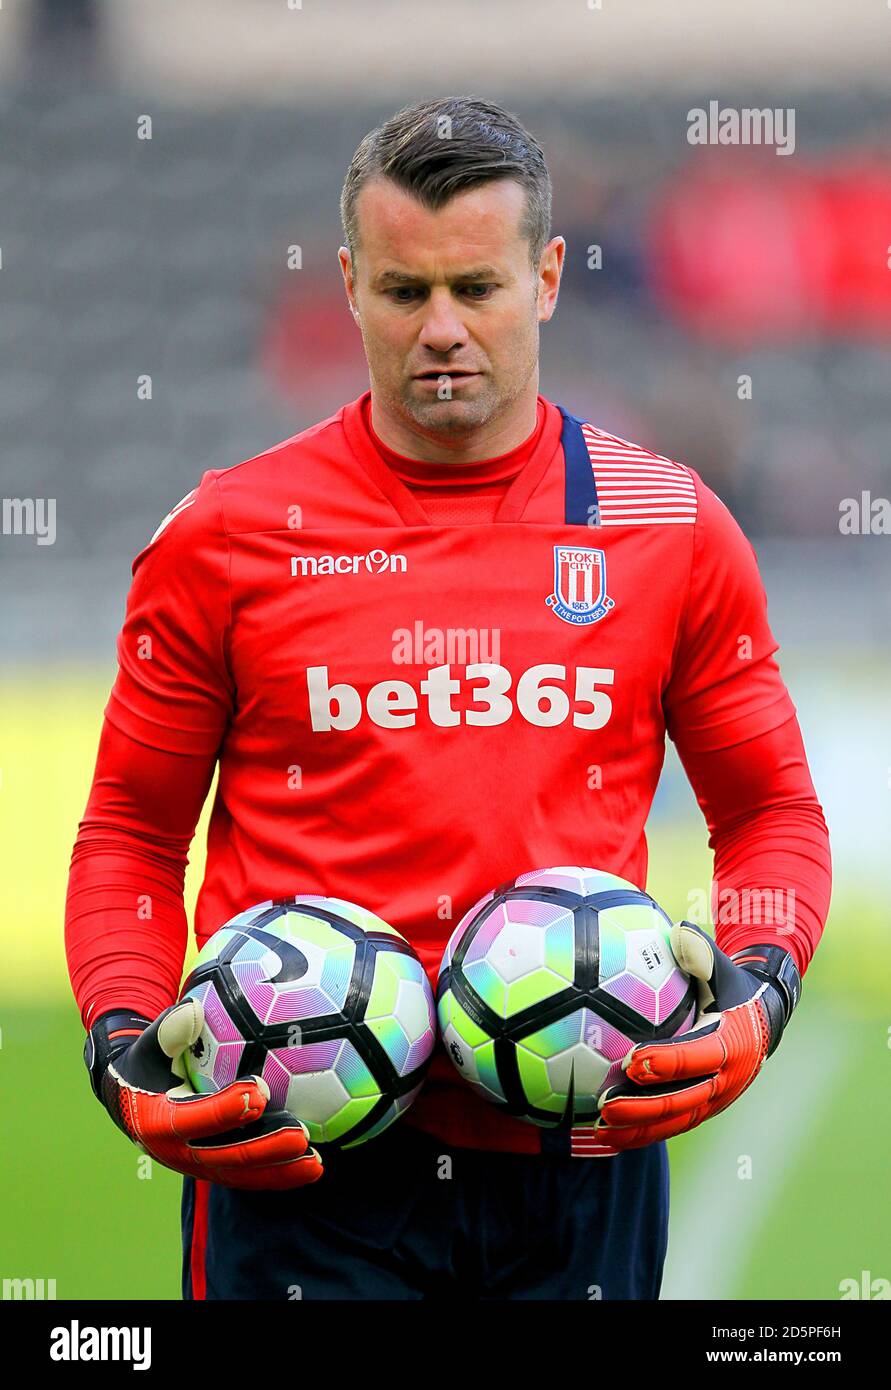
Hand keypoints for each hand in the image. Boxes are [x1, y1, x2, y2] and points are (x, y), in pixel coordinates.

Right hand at [84, 999, 323, 1189]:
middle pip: (225, 1155)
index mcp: (157, 1121)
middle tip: (299, 1135)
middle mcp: (177, 1152)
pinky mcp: (213, 1171)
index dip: (224, 1110)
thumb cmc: (147, 1063)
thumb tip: (192, 1009)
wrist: (131, 1101)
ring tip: (315, 1162)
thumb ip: (169, 1029)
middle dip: (263, 1148)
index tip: (258, 1091)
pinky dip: (277, 1175)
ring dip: (278, 1170)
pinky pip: (247, 1176)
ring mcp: (196, 1166)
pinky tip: (312, 1167)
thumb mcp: (150, 1044)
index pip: (192, 1119)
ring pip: (241, 1173)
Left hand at [593, 925, 799, 1149]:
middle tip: (607, 1106)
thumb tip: (678, 930)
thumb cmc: (732, 987)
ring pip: (677, 1120)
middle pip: (684, 1099)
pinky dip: (645, 1133)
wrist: (764, 1020)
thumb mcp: (723, 968)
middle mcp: (728, 1078)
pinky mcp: (706, 1109)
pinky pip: (675, 1125)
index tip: (633, 1060)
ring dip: (640, 1129)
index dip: (668, 1061)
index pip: (698, 1056)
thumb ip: (701, 952)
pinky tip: (610, 1138)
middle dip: (645, 1107)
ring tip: (601, 1131)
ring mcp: (718, 1099)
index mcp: (733, 1043)